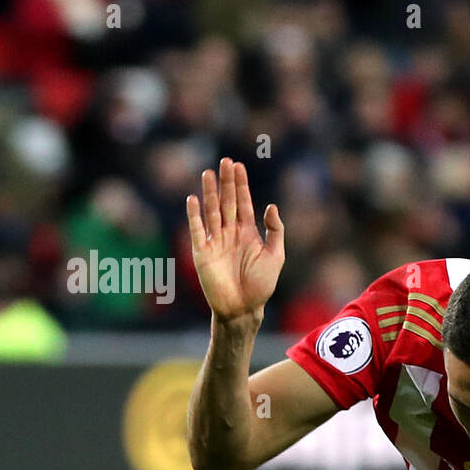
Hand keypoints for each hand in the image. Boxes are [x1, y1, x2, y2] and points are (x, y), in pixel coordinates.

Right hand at [186, 158, 284, 321]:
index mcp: (247, 232)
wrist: (243, 308)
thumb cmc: (261, 285)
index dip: (241, 185)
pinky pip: (197, 230)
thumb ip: (275, 231)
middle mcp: (230, 233)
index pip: (242, 203)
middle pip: (227, 202)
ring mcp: (215, 241)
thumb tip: (271, 206)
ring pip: (212, 211)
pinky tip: (193, 199)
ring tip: (208, 173)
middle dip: (226, 182)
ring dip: (210, 192)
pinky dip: (194, 215)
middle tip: (225, 161)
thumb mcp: (275, 256)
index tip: (239, 166)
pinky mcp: (202, 252)